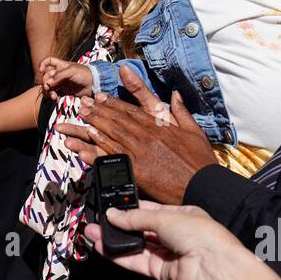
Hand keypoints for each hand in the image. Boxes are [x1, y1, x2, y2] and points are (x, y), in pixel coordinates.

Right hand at [39, 56, 91, 99]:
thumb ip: (59, 75)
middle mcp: (60, 74)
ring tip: (53, 96)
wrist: (94, 85)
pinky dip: (54, 96)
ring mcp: (62, 83)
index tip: (41, 70)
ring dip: (49, 91)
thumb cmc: (85, 74)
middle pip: (47, 76)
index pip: (49, 61)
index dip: (43, 64)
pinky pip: (55, 94)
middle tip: (48, 87)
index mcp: (61, 65)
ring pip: (50, 86)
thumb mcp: (72, 71)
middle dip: (45, 82)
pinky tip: (57, 98)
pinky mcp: (65, 91)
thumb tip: (48, 82)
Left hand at [54, 65, 215, 204]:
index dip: (112, 103)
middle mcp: (146, 137)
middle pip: (116, 121)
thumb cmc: (200, 161)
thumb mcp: (194, 131)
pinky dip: (97, 153)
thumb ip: (181, 111)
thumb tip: (175, 94)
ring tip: (76, 120)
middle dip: (97, 111)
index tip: (99, 97)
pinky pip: (112, 160)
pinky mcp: (137, 171)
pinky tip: (83, 147)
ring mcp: (140, 154)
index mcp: (158, 126)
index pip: (130, 110)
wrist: (204, 185)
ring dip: (91, 127)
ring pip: (111, 137)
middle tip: (81, 105)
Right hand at [83, 200, 225, 279]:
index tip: (111, 206)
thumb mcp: (165, 216)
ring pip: (135, 246)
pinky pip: (135, 262)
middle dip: (118, 225)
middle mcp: (174, 235)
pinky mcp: (159, 272)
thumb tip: (113, 214)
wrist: (214, 266)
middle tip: (97, 221)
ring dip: (114, 239)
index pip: (151, 210)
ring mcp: (167, 254)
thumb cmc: (200, 235)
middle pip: (140, 229)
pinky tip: (102, 247)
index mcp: (182, 216)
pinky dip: (118, 254)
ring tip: (92, 232)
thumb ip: (136, 217)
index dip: (131, 208)